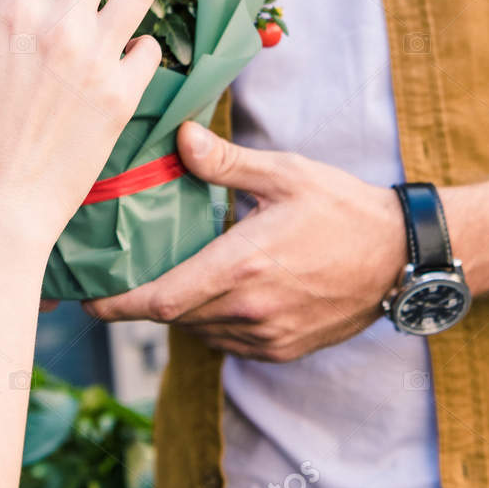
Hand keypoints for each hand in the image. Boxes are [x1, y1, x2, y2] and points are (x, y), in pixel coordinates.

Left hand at [84, 122, 406, 361]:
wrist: (401, 256)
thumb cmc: (343, 207)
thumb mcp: (285, 173)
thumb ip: (226, 162)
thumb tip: (181, 138)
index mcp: (242, 267)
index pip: (161, 300)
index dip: (117, 304)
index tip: (88, 298)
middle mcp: (250, 310)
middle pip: (174, 316)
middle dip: (144, 299)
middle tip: (120, 275)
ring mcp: (268, 336)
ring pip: (200, 330)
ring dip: (181, 308)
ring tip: (171, 274)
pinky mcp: (284, 350)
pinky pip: (229, 342)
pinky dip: (212, 321)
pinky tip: (217, 290)